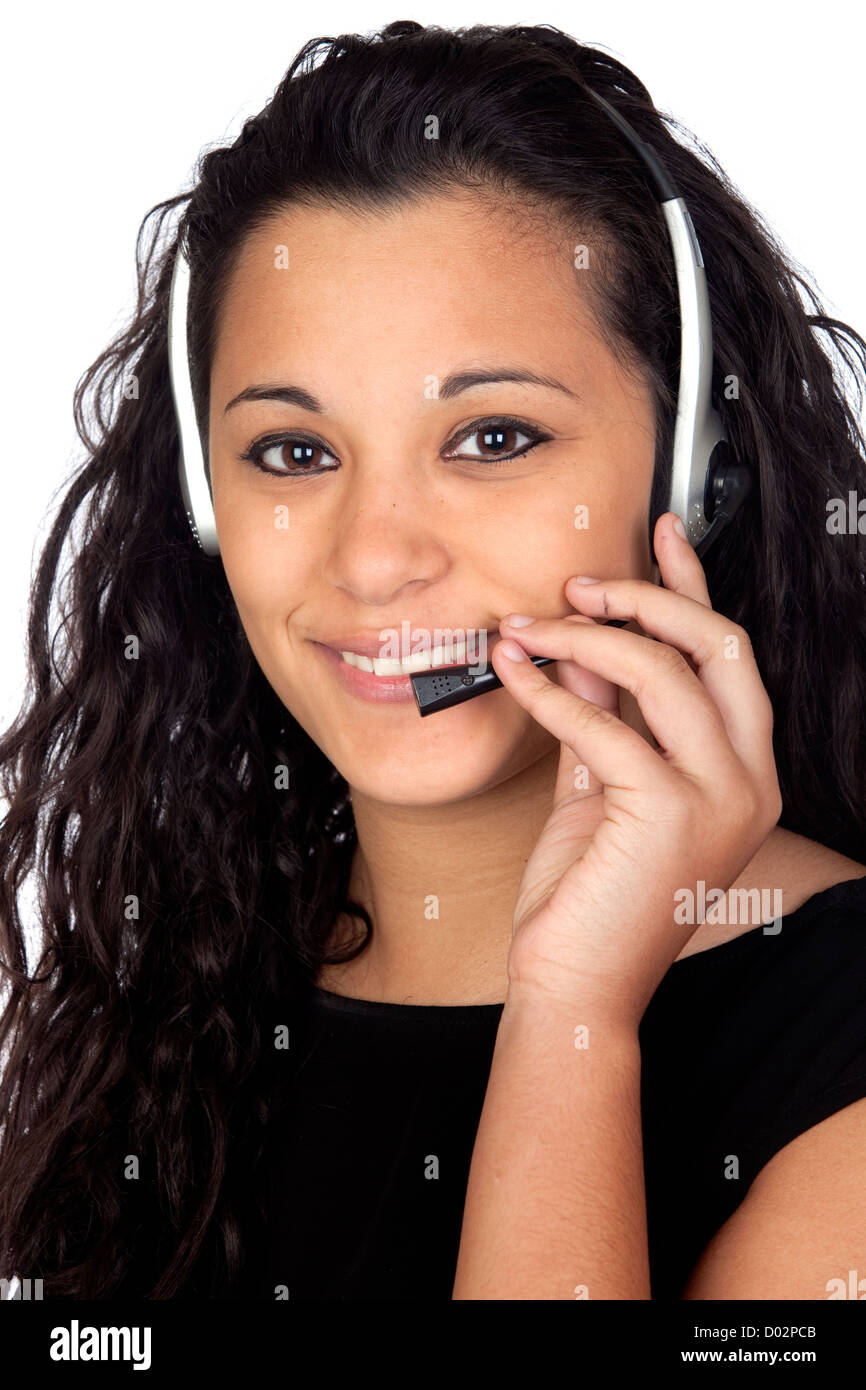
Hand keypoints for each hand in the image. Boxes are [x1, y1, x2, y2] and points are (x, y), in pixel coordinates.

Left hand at [491, 512, 782, 1026]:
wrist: (576, 986)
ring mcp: (719, 798)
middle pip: (719, 644)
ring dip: (582, 638)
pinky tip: (514, 676)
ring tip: (526, 630)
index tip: (660, 533)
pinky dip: (549, 690)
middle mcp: (748, 780)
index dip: (694, 584)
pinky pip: (604, 723)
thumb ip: (605, 715)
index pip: (728, 654)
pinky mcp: (670, 814)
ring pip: (664, 671)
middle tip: (576, 589)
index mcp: (742, 771)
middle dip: (644, 599)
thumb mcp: (601, 785)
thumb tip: (582, 642)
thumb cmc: (589, 897)